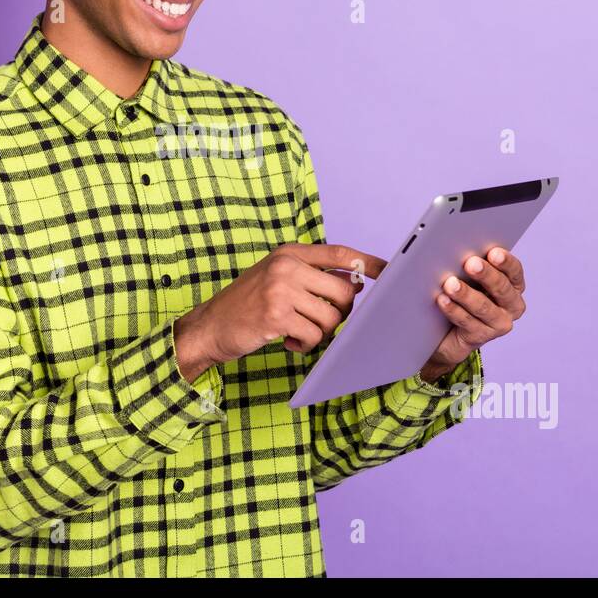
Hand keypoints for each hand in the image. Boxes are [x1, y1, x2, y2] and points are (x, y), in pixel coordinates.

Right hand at [174, 243, 386, 377]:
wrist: (209, 327)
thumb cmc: (246, 306)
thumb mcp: (276, 279)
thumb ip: (312, 277)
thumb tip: (357, 283)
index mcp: (289, 253)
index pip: (340, 253)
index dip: (368, 262)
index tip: (389, 271)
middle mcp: (286, 266)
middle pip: (345, 290)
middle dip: (341, 313)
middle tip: (321, 322)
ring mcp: (280, 289)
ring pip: (332, 316)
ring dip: (320, 333)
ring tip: (298, 333)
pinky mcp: (276, 315)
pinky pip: (314, 335)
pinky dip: (305, 345)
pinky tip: (288, 342)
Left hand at [420, 246, 526, 380]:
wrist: (449, 331)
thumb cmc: (464, 295)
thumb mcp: (472, 278)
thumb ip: (474, 265)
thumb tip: (461, 248)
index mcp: (514, 285)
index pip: (514, 271)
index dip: (505, 262)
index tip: (493, 252)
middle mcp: (512, 305)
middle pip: (501, 288)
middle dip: (485, 275)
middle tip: (470, 263)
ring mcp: (498, 323)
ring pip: (483, 307)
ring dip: (466, 294)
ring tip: (450, 283)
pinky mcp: (481, 337)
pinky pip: (466, 322)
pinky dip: (453, 310)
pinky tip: (442, 300)